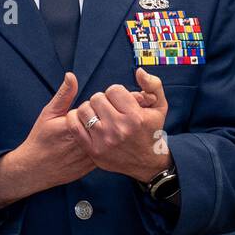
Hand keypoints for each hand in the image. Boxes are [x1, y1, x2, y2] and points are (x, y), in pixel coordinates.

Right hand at [0, 73, 97, 211]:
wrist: (36, 169)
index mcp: (73, 126)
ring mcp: (89, 155)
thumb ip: (63, 95)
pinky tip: (98, 142)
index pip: (95, 109)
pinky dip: (105, 144)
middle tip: (92, 119)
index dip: (91, 108)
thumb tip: (71, 75)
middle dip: (99, 118)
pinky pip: (108, 150)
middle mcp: (83, 142)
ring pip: (107, 136)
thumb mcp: (49, 113)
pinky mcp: (93, 164)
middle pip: (103, 122)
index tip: (86, 110)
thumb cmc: (41, 139)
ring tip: (95, 130)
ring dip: (105, 131)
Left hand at [68, 67, 171, 182]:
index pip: (113, 90)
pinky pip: (74, 125)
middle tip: (110, 108)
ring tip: (99, 115)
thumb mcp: (160, 107)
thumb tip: (138, 71)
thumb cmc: (152, 131)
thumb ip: (153, 85)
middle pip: (97, 98)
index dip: (117, 93)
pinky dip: (76, 119)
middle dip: (103, 100)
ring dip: (90, 109)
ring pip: (84, 109)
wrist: (147, 163)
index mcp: (135, 117)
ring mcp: (105, 141)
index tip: (121, 101)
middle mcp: (119, 129)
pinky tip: (86, 120)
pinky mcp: (94, 151)